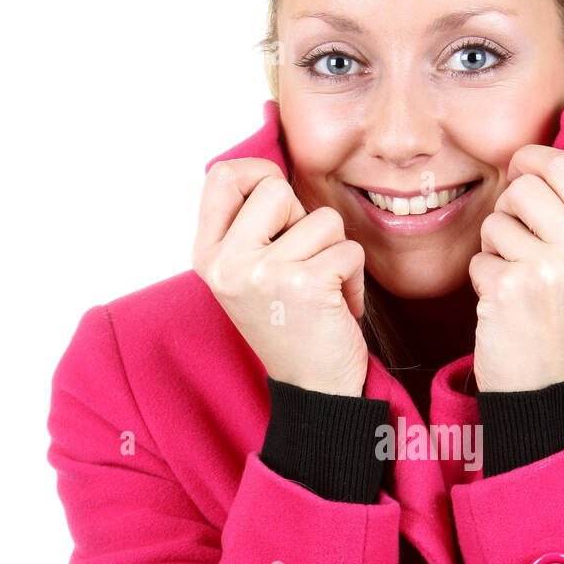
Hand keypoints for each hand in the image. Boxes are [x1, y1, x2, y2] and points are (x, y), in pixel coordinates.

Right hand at [191, 159, 368, 396]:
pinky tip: (338, 307)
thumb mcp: (248, 275)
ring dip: (334, 252)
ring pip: (323, 219)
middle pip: (276, 187)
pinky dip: (355, 278)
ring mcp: (264, 273)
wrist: (313, 391)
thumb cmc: (289, 325)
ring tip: (321, 289)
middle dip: (302, 219)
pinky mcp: (307, 284)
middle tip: (301, 263)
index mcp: (208, 256)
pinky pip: (349, 250)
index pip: (221, 176)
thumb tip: (271, 172)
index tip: (278, 202)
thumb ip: (249, 227)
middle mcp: (228, 263)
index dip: (257, 173)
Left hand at [469, 146, 563, 391]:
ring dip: (493, 247)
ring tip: (512, 279)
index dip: (534, 158)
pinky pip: (478, 259)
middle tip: (514, 242)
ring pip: (496, 222)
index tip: (518, 169)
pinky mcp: (510, 290)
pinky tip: (502, 304)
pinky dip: (482, 279)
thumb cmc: (558, 320)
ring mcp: (547, 271)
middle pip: (526, 187)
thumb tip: (529, 161)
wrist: (544, 387)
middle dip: (507, 208)